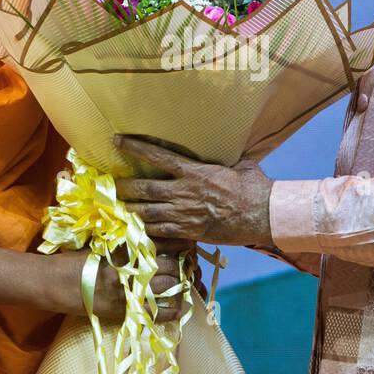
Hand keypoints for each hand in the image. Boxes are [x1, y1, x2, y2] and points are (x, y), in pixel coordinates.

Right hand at [62, 245, 187, 323]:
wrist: (55, 282)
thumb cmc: (76, 260)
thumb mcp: (102, 244)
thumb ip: (125, 243)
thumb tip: (149, 240)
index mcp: (126, 249)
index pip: (162, 244)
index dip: (179, 245)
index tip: (188, 245)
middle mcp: (131, 268)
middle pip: (170, 267)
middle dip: (183, 267)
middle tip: (189, 267)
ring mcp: (129, 290)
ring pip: (167, 288)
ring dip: (179, 287)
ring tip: (185, 285)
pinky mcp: (125, 310)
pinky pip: (155, 313)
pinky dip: (171, 312)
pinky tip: (179, 310)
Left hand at [114, 136, 273, 245]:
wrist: (263, 215)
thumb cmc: (255, 188)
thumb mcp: (241, 165)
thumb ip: (227, 159)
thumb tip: (231, 150)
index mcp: (194, 171)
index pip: (158, 155)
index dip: (135, 147)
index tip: (117, 141)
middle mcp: (184, 192)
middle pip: (144, 188)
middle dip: (123, 187)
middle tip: (110, 185)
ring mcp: (185, 214)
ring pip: (147, 213)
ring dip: (129, 211)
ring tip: (115, 209)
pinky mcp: (190, 232)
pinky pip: (160, 232)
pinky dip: (145, 230)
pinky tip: (135, 229)